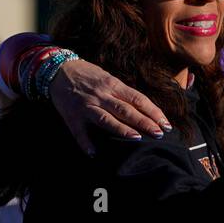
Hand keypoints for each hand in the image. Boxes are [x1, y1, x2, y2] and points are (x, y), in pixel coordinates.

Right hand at [49, 59, 169, 154]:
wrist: (58, 69)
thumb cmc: (88, 74)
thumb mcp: (108, 77)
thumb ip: (122, 92)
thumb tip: (143, 106)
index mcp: (113, 84)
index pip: (138, 99)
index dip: (153, 111)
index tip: (165, 123)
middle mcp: (101, 95)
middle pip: (126, 110)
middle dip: (144, 122)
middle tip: (159, 133)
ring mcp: (86, 106)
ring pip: (106, 119)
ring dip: (121, 130)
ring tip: (137, 138)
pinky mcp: (71, 116)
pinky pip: (79, 132)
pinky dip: (85, 143)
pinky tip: (94, 153)